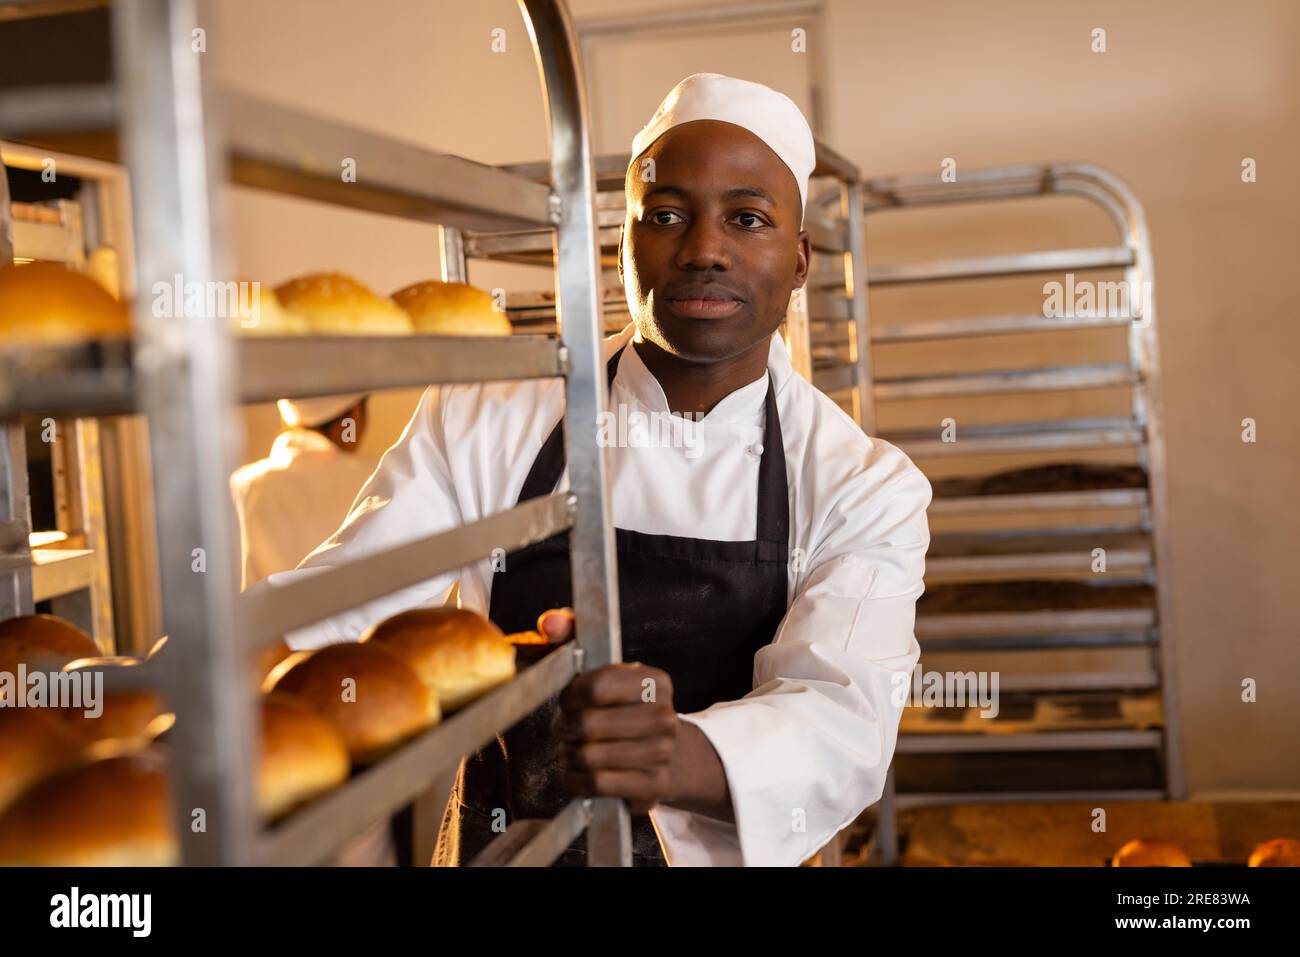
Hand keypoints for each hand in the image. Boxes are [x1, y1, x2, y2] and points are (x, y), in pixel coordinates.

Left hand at [541, 609, 678, 815]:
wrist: (662, 755)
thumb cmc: (620, 709)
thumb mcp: (601, 671)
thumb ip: (570, 638)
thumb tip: (550, 623)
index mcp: (654, 681)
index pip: (594, 686)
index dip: (569, 697)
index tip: (568, 701)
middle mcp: (665, 716)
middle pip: (587, 725)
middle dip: (566, 729)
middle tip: (567, 730)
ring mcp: (663, 753)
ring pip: (588, 757)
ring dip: (571, 756)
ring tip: (575, 750)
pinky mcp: (653, 786)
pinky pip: (596, 784)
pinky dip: (577, 781)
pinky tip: (581, 774)